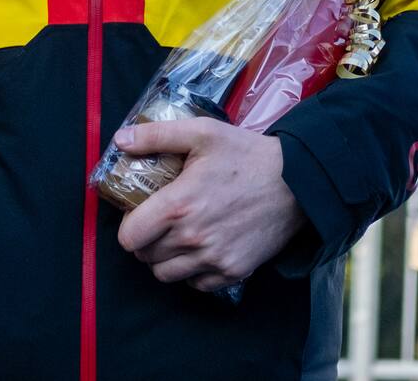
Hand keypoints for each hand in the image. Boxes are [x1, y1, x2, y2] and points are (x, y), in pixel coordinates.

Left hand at [112, 117, 306, 292]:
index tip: (140, 214)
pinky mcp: (234, 272)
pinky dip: (193, 272)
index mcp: (177, 206)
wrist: (297, 182)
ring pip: (167, 275)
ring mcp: (214, 259)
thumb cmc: (246, 155)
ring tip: (178, 237)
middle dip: (147, 240)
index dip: (129, 226)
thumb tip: (121, 140)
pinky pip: (197, 284)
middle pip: (146, 257)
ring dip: (166, 259)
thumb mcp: (202, 133)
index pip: (129, 238)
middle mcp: (192, 239)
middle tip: (161, 221)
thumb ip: (156, 136)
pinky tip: (202, 249)